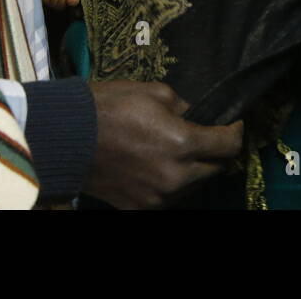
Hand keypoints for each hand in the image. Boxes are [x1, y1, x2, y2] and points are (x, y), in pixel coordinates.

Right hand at [85, 81, 243, 209]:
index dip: (236, 131)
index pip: (230, 145)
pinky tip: (159, 167)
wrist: (64, 137)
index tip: (233, 123)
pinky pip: (170, 198)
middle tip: (209, 136)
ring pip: (194, 186)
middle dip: (217, 151)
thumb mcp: (156, 92)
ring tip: (179, 152)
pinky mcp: (140, 208)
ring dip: (195, 169)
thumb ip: (185, 108)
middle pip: (217, 169)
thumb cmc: (109, 107)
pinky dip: (172, 183)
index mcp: (183, 144)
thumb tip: (196, 117)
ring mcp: (158, 197)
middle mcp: (176, 177)